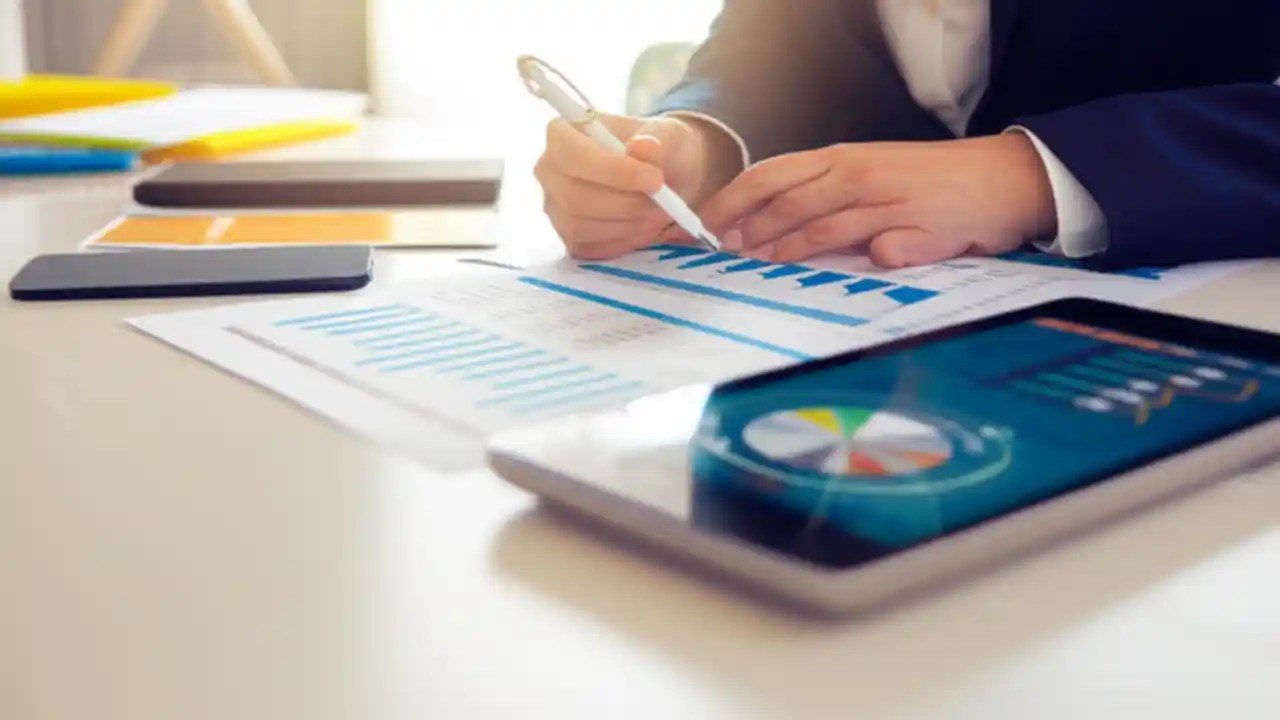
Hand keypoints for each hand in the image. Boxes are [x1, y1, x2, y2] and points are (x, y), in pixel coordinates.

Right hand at [535, 114, 726, 259]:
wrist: (659, 179)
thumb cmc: (656, 151)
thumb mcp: (667, 136)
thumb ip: (657, 138)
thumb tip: (642, 146)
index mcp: (562, 133)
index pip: (572, 155)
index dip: (613, 171)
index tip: (655, 180)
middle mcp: (548, 170)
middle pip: (575, 198)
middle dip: (625, 205)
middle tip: (663, 203)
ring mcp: (554, 207)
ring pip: (581, 227)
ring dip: (627, 225)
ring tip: (657, 213)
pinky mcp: (567, 237)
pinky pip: (588, 248)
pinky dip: (622, 242)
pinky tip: (641, 227)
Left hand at [693, 134, 1056, 267]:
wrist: (1002, 180)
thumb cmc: (931, 185)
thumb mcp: (873, 183)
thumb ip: (831, 207)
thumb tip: (780, 238)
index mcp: (841, 160)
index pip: (770, 174)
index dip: (732, 197)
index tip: (704, 223)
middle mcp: (855, 173)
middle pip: (781, 194)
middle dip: (742, 223)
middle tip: (717, 249)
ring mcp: (883, 198)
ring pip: (815, 220)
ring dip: (777, 243)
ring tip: (752, 262)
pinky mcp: (913, 226)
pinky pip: (868, 242)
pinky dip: (839, 254)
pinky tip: (815, 271)